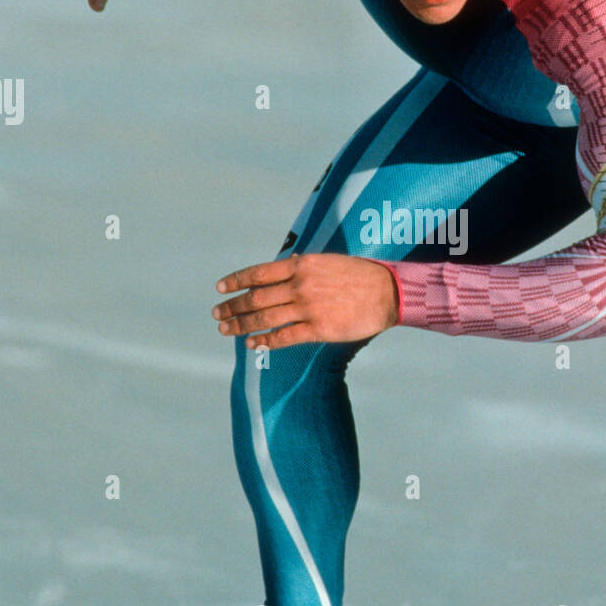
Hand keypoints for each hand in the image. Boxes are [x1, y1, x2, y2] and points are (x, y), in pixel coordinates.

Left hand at [213, 253, 399, 348]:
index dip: (236, 281)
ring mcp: (308, 308)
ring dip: (241, 325)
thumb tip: (285, 262)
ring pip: (264, 318)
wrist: (387, 292)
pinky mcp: (319, 329)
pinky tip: (253, 343)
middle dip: (233, 307)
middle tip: (217, 314)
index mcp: (301, 265)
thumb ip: (303, 265)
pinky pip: (284, 337)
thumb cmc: (359, 275)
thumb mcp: (327, 261)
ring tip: (225, 330)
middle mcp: (300, 285)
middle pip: (255, 297)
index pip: (258, 273)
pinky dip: (265, 341)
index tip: (220, 288)